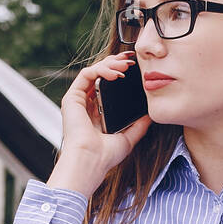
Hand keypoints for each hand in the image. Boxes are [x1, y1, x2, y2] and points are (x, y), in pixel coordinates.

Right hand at [50, 50, 152, 197]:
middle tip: (131, 61)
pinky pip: (86, 74)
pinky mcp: (72, 98)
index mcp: (97, 113)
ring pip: (93, 72)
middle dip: (115, 64)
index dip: (120, 74)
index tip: (135, 69)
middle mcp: (86, 105)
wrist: (91, 161)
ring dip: (110, 65)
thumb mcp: (128, 139)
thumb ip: (138, 126)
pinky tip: (115, 74)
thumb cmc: (105, 156)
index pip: (107, 86)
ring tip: (125, 67)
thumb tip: (150, 116)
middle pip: (100, 75)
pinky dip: (101, 70)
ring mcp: (78, 100)